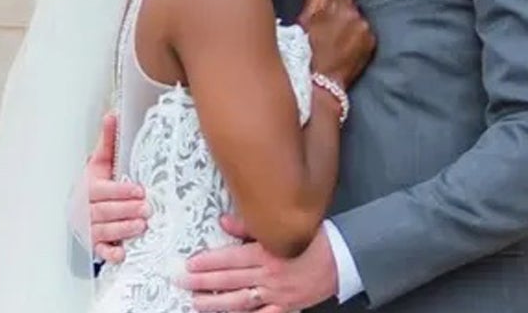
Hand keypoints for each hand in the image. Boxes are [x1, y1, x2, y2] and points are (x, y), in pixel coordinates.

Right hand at [85, 113, 149, 262]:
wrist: (83, 211)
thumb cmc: (97, 184)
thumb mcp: (101, 162)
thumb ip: (109, 141)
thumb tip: (114, 114)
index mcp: (87, 187)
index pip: (100, 190)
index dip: (119, 191)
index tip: (139, 190)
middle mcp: (84, 209)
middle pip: (102, 211)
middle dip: (124, 210)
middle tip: (146, 209)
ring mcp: (88, 229)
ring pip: (103, 231)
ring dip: (122, 230)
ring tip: (141, 225)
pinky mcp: (94, 246)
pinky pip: (100, 252)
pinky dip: (110, 254)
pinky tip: (122, 254)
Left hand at [179, 215, 338, 312]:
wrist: (346, 259)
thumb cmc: (316, 238)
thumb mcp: (286, 226)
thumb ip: (251, 227)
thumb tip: (222, 223)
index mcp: (269, 253)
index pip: (231, 259)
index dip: (208, 262)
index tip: (189, 263)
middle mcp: (271, 276)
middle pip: (230, 281)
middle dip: (203, 282)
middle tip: (182, 281)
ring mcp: (278, 296)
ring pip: (240, 301)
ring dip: (216, 303)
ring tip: (196, 302)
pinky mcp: (286, 308)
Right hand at [297, 0, 374, 88]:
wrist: (321, 82)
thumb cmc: (306, 52)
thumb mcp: (304, 21)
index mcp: (335, 4)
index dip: (329, 1)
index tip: (324, 11)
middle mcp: (353, 12)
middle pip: (349, 3)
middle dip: (341, 11)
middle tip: (329, 28)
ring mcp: (364, 27)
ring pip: (358, 17)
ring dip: (351, 23)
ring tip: (338, 39)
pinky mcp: (371, 41)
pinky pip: (365, 31)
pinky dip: (358, 36)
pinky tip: (347, 46)